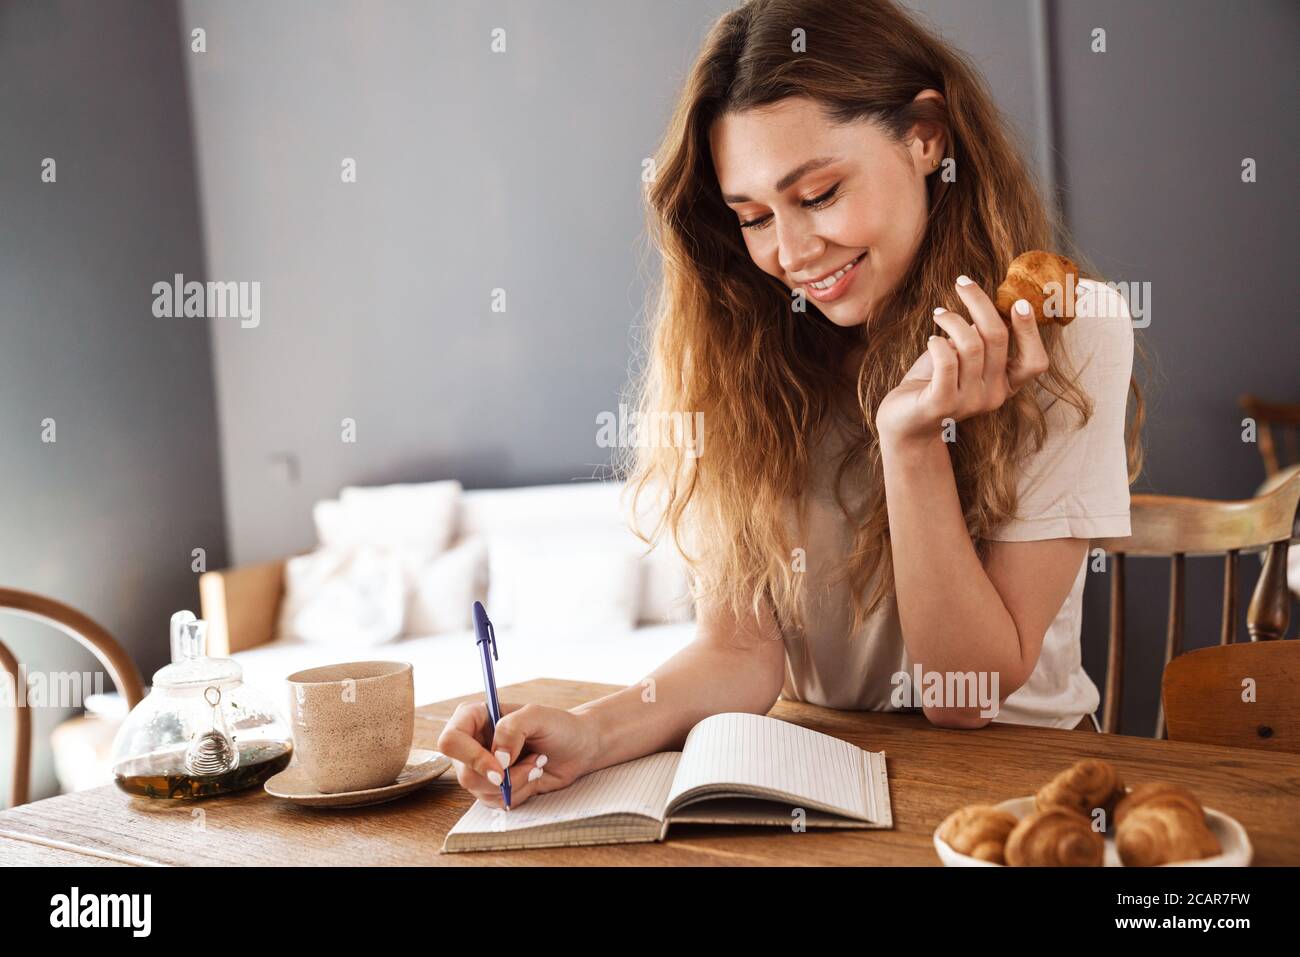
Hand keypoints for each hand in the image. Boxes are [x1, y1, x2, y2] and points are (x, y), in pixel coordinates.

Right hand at [436, 700, 600, 809]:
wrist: (577, 747)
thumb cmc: (558, 726)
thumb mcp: (537, 716)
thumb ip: (512, 728)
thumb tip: (497, 758)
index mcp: (473, 717)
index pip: (451, 741)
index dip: (471, 758)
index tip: (501, 769)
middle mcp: (471, 743)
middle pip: (464, 774)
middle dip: (504, 776)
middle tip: (533, 762)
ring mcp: (480, 766)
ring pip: (480, 791)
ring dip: (515, 782)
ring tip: (536, 763)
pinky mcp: (492, 786)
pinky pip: (494, 801)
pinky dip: (518, 792)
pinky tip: (533, 774)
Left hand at [875, 275, 1049, 443]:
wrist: (904, 421)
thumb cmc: (935, 380)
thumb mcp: (964, 357)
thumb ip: (982, 336)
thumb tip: (994, 299)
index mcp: (1006, 385)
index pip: (1035, 361)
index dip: (1030, 331)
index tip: (1018, 301)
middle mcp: (993, 396)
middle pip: (997, 338)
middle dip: (979, 302)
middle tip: (961, 282)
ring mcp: (969, 403)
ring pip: (971, 345)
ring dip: (952, 320)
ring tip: (938, 314)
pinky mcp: (941, 404)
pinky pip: (946, 361)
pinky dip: (937, 343)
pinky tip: (931, 341)